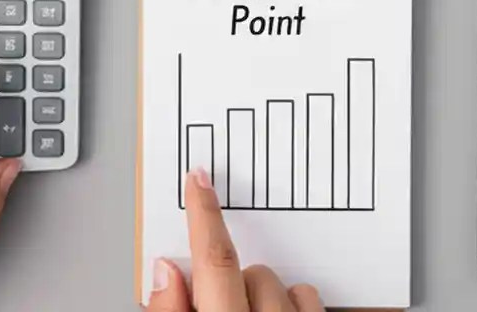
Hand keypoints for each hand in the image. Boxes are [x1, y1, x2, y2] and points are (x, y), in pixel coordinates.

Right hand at [146, 168, 324, 311]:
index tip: (198, 179)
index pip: (216, 261)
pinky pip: (311, 297)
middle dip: (232, 287)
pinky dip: (294, 307)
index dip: (204, 217)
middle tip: (219, 311)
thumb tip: (165, 272)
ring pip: (283, 284)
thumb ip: (172, 311)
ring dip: (264, 299)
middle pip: (251, 272)